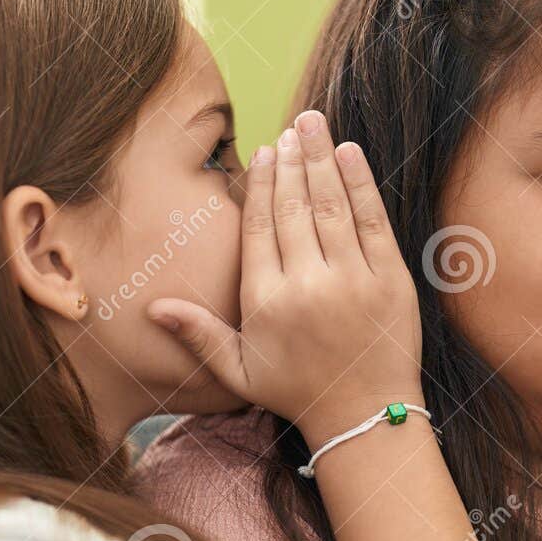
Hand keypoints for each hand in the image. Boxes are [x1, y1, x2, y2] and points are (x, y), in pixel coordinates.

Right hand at [149, 110, 422, 448]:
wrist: (364, 416)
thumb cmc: (298, 392)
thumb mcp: (240, 371)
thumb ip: (198, 335)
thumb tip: (153, 308)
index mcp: (267, 300)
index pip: (260, 227)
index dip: (260, 185)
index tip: (264, 153)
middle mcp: (306, 284)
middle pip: (293, 208)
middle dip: (291, 161)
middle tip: (290, 127)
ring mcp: (351, 279)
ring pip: (332, 205)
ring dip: (322, 159)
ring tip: (314, 124)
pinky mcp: (389, 279)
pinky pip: (372, 221)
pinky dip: (361, 184)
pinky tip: (351, 153)